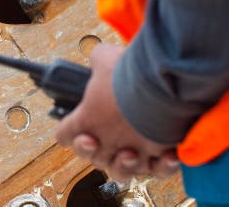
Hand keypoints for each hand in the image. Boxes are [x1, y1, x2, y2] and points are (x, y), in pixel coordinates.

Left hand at [55, 44, 179, 182]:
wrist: (163, 85)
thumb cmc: (129, 74)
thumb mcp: (104, 57)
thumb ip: (97, 60)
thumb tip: (99, 57)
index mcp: (86, 120)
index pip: (64, 135)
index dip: (68, 130)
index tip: (77, 121)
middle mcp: (107, 141)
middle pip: (93, 156)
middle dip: (97, 146)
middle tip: (107, 128)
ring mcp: (134, 152)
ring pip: (121, 171)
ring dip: (123, 163)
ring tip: (129, 150)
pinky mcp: (159, 156)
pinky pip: (156, 171)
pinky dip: (160, 165)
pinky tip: (164, 153)